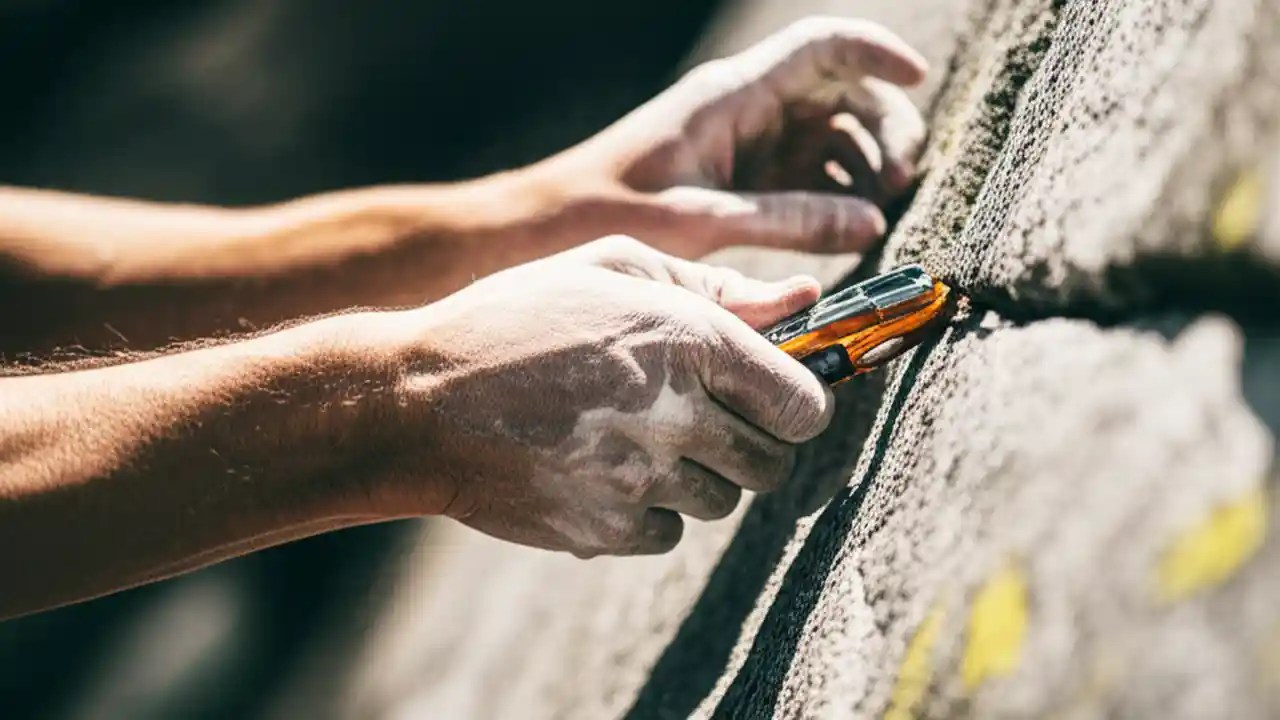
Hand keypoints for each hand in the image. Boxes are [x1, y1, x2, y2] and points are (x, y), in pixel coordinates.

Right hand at [378, 236, 834, 557]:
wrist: (421, 402)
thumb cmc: (519, 316)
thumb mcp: (614, 267)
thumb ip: (719, 286)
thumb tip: (804, 299)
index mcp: (691, 340)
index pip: (803, 404)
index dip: (798, 403)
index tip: (774, 399)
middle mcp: (677, 416)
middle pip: (772, 463)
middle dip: (752, 444)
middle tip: (704, 420)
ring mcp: (642, 481)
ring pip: (722, 501)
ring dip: (698, 475)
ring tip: (639, 437)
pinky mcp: (607, 531)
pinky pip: (669, 534)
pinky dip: (650, 512)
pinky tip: (605, 470)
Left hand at [539, 16, 927, 258]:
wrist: (551, 230)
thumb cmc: (611, 214)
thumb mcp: (706, 220)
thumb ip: (790, 219)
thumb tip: (873, 221)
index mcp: (733, 95)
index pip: (822, 48)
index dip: (877, 53)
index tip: (920, 80)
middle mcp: (748, 109)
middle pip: (842, 93)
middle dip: (883, 128)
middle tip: (900, 183)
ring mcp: (749, 143)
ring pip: (831, 136)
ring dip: (863, 167)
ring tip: (876, 215)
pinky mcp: (743, 179)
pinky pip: (807, 175)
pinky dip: (834, 196)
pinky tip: (848, 229)